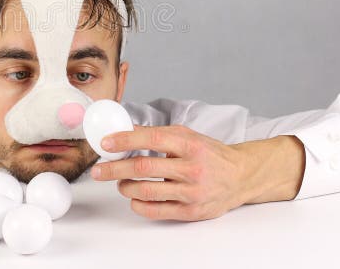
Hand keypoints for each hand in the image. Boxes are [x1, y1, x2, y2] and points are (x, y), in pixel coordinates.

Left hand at [90, 124, 304, 221]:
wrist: (240, 176)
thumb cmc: (210, 153)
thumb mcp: (187, 136)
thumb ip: (156, 134)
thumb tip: (124, 129)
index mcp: (189, 144)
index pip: (151, 139)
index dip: (124, 140)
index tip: (106, 143)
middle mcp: (192, 167)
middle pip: (143, 167)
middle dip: (115, 168)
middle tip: (99, 170)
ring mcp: (192, 191)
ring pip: (147, 191)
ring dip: (125, 186)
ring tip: (119, 182)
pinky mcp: (192, 211)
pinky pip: (157, 211)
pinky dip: (139, 204)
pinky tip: (134, 198)